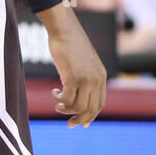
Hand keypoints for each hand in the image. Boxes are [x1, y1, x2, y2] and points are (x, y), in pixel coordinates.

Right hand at [42, 8, 106, 127]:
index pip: (100, 104)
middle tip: (69, 124)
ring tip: (58, 105)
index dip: (91, 116)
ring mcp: (86, 78)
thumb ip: (84, 76)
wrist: (64, 30)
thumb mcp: (83, 63)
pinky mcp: (73, 76)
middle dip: (79, 119)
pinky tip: (54, 93)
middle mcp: (96, 79)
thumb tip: (77, 91)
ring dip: (66, 110)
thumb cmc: (70, 44)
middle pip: (91, 109)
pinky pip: (67, 98)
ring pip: (79, 107)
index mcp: (101, 77)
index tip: (82, 123)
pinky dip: (59, 99)